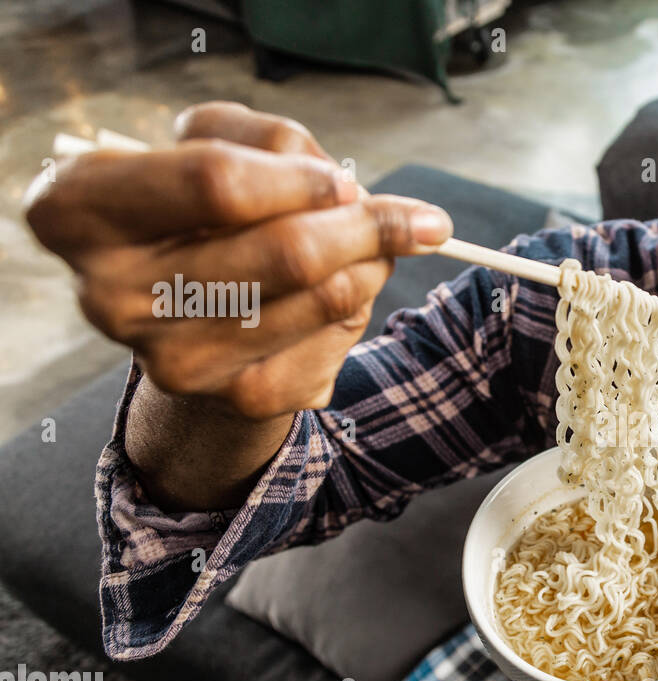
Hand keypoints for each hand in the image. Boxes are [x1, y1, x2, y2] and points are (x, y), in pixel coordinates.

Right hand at [23, 101, 453, 420]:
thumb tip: (348, 190)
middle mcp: (111, 294)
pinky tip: (342, 292)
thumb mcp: (215, 147)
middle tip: (416, 220)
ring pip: (326, 294)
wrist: (192, 314)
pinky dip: (358, 305)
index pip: (216, 183)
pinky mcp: (234, 396)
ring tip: (372, 248)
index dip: (299, 177)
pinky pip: (334, 337)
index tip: (346, 180)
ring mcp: (172, 356)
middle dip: (366, 225)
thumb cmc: (203, 210)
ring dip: (373, 264)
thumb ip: (273, 145)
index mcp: (79, 211)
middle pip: (287, 250)